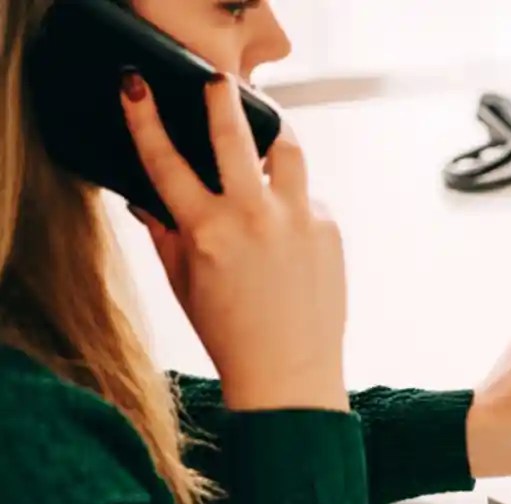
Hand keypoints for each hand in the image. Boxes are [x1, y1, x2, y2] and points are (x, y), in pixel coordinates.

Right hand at [121, 71, 347, 410]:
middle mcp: (254, 217)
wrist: (289, 372)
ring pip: (288, 150)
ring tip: (266, 135)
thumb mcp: (184, 283)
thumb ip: (165, 233)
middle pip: (236, 135)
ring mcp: (298, 219)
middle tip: (218, 82)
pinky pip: (308, 198)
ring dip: (275, 135)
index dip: (146, 120)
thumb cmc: (231, 332)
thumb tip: (146, 199)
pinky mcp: (330, 228)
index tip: (137, 92)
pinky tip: (288, 236)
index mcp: (207, 230)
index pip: (166, 162)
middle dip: (223, 98)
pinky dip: (294, 204)